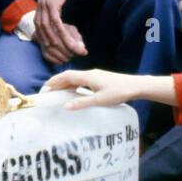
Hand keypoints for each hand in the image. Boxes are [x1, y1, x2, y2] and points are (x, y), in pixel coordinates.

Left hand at [34, 0, 86, 65]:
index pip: (39, 34)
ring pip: (50, 31)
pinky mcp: (52, 5)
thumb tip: (55, 26)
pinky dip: (62, 33)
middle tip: (67, 57)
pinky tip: (68, 41)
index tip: (57, 54)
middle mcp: (39, 12)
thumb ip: (52, 15)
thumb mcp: (53, 4)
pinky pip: (57, 23)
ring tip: (72, 51)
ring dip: (62, 43)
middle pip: (44, 35)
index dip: (48, 45)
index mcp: (38, 13)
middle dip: (55, 48)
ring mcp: (44, 9)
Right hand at [44, 69, 175, 110]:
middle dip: (58, 83)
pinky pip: (82, 80)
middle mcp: (90, 73)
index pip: (66, 76)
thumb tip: (65, 107)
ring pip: (76, 78)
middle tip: (48, 91)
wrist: (136, 85)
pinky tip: (74, 92)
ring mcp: (95, 75)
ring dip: (66, 84)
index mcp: (88, 77)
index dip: (54, 81)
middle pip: (69, 76)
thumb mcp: (100, 100)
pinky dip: (74, 85)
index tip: (45, 87)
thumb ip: (82, 103)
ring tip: (58, 93)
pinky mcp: (100, 78)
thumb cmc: (119, 92)